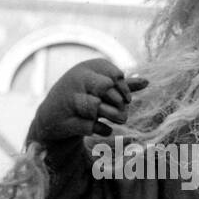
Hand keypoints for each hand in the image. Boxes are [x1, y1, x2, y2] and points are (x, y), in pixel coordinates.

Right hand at [27, 59, 147, 143]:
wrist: (52, 118)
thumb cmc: (82, 98)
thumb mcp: (102, 89)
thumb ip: (123, 86)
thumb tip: (147, 81)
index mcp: (87, 68)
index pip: (114, 74)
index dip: (124, 88)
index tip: (126, 98)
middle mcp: (75, 79)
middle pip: (106, 87)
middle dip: (119, 103)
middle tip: (122, 112)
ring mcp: (68, 99)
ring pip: (96, 106)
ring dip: (114, 117)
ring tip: (117, 120)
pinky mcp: (65, 120)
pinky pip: (91, 126)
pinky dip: (103, 130)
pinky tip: (104, 130)